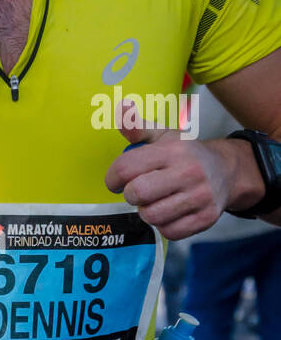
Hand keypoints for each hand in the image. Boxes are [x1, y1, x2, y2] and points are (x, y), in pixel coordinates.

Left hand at [104, 98, 240, 240]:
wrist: (226, 171)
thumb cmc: (185, 153)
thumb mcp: (162, 135)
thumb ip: (137, 126)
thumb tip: (123, 107)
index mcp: (171, 150)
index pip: (127, 167)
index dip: (113, 177)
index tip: (115, 181)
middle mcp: (187, 172)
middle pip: (138, 193)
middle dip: (130, 195)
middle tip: (135, 191)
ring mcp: (199, 196)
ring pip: (153, 216)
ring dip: (145, 211)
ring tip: (152, 202)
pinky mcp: (206, 217)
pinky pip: (170, 232)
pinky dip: (163, 226)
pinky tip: (167, 213)